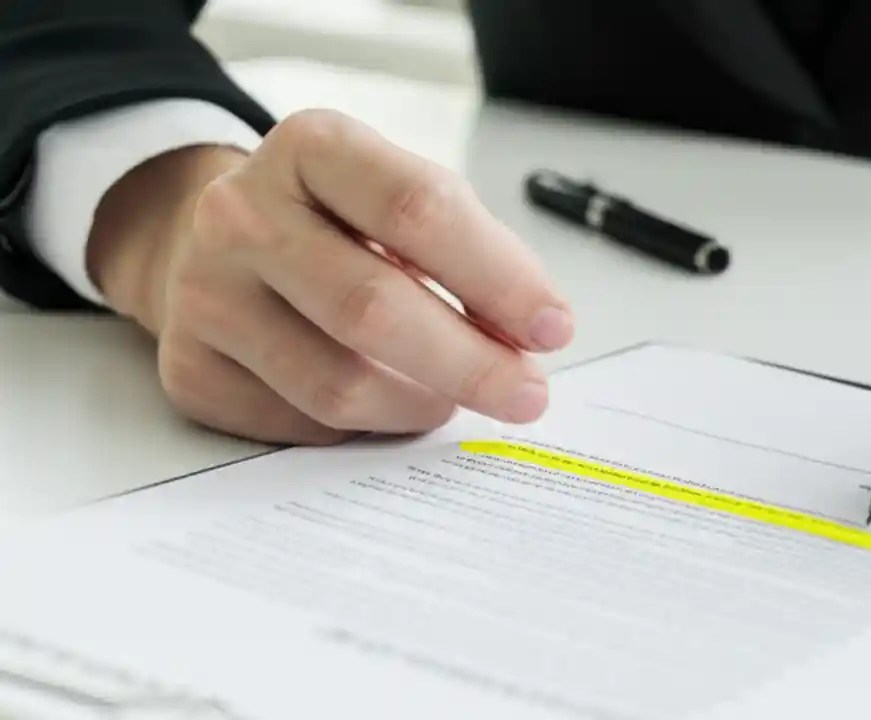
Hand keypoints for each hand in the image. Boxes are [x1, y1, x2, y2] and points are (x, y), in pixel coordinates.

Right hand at [88, 109, 573, 443]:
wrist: (206, 246)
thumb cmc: (334, 223)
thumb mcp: (397, 199)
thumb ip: (467, 253)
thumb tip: (527, 338)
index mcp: (310, 149)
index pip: (418, 208)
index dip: (498, 276)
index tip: (553, 327)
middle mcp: (241, 215)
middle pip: (372, 307)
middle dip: (471, 363)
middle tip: (527, 393)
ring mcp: (203, 295)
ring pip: (338, 384)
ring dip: (421, 403)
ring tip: (453, 395)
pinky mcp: (191, 371)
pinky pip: (303, 425)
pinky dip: (366, 424)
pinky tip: (384, 400)